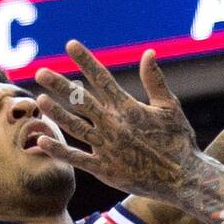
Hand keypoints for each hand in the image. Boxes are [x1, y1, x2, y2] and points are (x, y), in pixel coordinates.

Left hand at [34, 40, 198, 200]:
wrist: (184, 178)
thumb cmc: (178, 140)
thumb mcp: (169, 107)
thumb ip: (154, 80)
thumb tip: (148, 52)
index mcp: (128, 107)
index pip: (102, 78)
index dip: (85, 60)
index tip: (71, 45)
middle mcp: (114, 125)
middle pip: (81, 100)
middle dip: (60, 84)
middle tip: (41, 72)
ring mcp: (107, 147)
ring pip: (75, 127)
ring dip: (57, 113)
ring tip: (40, 100)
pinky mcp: (105, 169)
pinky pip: (77, 158)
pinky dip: (59, 150)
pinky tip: (41, 141)